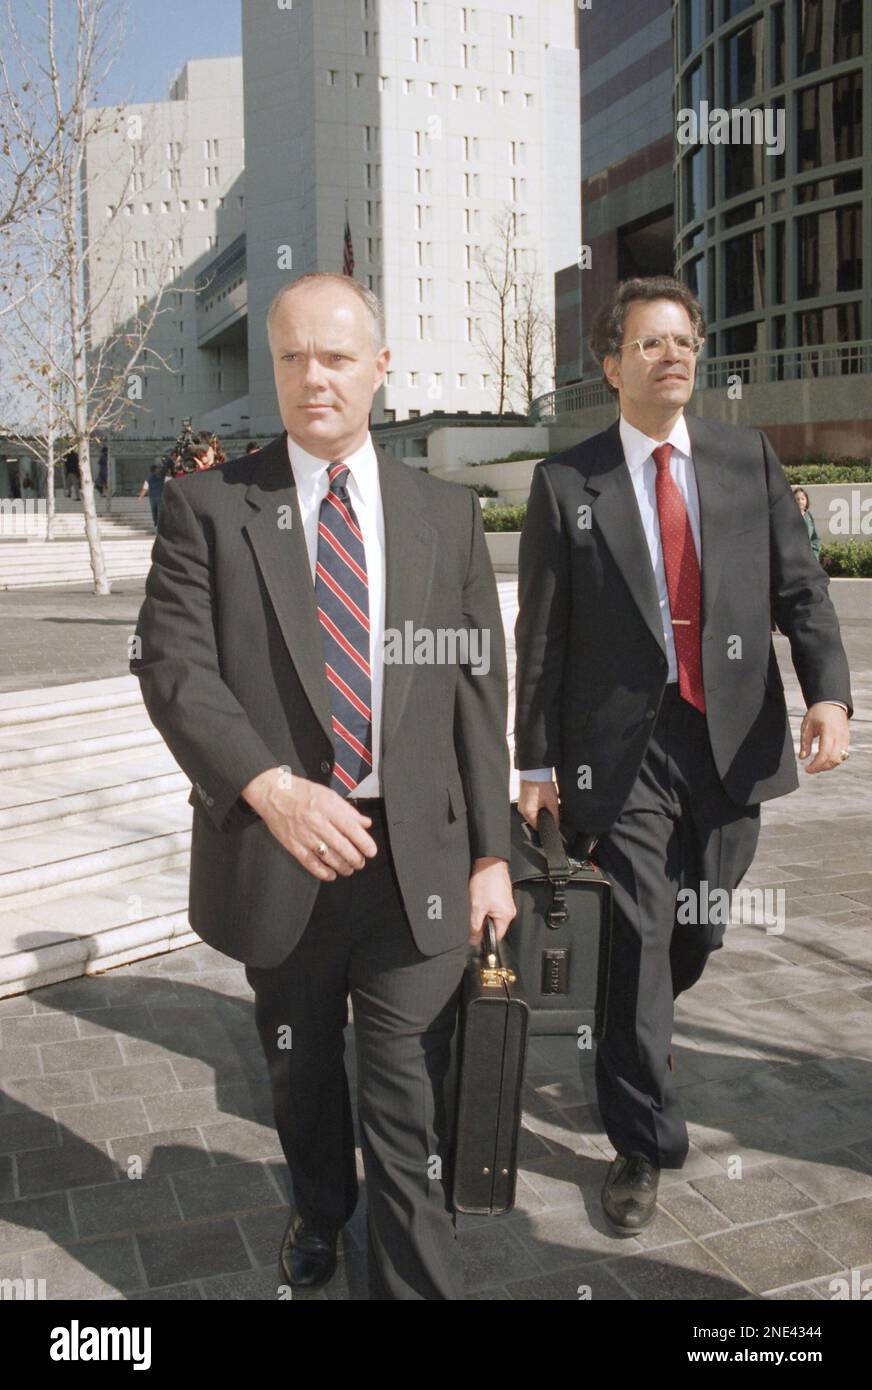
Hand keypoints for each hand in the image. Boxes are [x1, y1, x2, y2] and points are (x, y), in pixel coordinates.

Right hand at [240, 766, 377, 879]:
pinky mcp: (293, 845)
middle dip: (355, 858)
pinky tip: (331, 875)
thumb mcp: (329, 795)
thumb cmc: (301, 792)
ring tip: (349, 869)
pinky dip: (322, 872)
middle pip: (341, 846)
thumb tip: (365, 823)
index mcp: (328, 807)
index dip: (364, 842)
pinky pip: (310, 863)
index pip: (351, 828)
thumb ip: (348, 811)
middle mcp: (317, 822)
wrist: (273, 793)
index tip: (371, 851)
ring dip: (342, 866)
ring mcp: (304, 835)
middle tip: (360, 862)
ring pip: (328, 857)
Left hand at [468, 857, 514, 946]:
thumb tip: (474, 940)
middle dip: (483, 923)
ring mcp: (507, 903)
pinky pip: (494, 906)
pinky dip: (486, 904)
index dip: (485, 937)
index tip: (476, 935)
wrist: (489, 862)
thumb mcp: (476, 907)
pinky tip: (481, 897)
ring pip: (493, 915)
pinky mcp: (503, 896)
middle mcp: (510, 911)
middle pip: (495, 926)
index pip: (497, 936)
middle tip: (475, 912)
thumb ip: (475, 926)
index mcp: (506, 916)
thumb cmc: (486, 881)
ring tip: (478, 902)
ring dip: (484, 912)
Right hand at [517, 777, 559, 828]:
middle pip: (535, 821)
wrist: (535, 771)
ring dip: (541, 810)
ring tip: (546, 801)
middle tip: (550, 807)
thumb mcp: (552, 803)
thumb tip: (556, 825)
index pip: (538, 827)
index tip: (552, 819)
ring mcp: (522, 805)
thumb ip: (554, 816)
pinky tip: (541, 798)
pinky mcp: (523, 800)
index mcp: (528, 813)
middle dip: (544, 816)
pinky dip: (537, 805)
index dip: (546, 825)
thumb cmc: (542, 784)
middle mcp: (522, 810)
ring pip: (534, 814)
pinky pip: (531, 807)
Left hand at [798, 703, 850, 773]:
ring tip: (816, 766)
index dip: (816, 765)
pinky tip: (824, 761)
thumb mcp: (807, 726)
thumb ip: (805, 743)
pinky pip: (842, 755)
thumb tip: (802, 757)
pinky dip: (834, 761)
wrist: (832, 704)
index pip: (825, 753)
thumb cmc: (818, 713)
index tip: (807, 769)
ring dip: (828, 766)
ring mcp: (845, 739)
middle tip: (810, 769)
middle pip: (833, 759)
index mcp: (828, 731)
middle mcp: (839, 736)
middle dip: (821, 767)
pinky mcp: (847, 740)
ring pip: (839, 759)